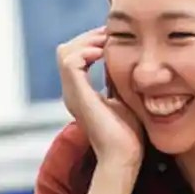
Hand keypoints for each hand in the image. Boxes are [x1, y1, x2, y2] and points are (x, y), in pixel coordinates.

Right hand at [56, 27, 143, 169]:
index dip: (92, 42)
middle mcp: (71, 92)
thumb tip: (129, 63)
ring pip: (65, 52)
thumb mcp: (124, 100)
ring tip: (108, 43)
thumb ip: (119, 82)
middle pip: (66, 50)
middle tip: (112, 35)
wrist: (122, 158)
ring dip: (87, 42)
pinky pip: (71, 62)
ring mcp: (72, 94)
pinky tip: (104, 54)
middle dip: (89, 37)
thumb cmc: (128, 135)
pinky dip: (86, 51)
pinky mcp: (78, 95)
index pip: (74, 56)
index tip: (114, 38)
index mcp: (80, 93)